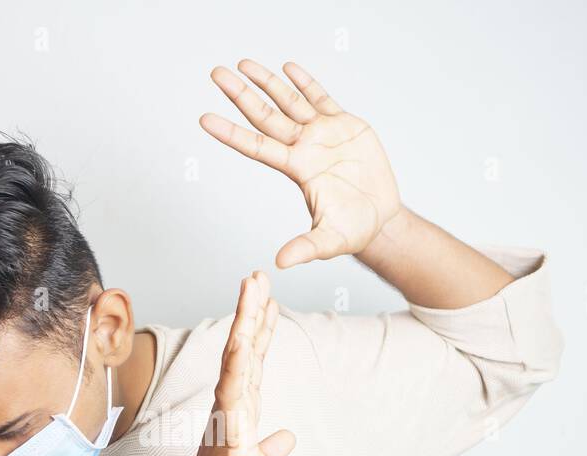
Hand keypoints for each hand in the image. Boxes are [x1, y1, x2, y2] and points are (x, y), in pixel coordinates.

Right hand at [167, 271, 294, 455]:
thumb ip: (270, 450)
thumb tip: (286, 438)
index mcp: (239, 408)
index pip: (253, 360)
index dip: (261, 328)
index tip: (268, 297)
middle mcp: (230, 406)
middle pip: (243, 349)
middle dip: (251, 311)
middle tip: (257, 275)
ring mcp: (227, 419)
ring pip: (237, 363)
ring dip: (245, 326)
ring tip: (251, 294)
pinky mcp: (229, 440)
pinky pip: (234, 402)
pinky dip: (239, 375)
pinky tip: (243, 350)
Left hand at [200, 60, 402, 268]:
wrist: (382, 217)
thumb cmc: (354, 231)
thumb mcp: (330, 242)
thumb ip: (306, 247)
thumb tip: (281, 261)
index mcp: (297, 169)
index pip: (256, 146)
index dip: (230, 133)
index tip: (204, 119)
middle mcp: (304, 148)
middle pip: (264, 116)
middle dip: (240, 94)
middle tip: (216, 73)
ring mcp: (323, 134)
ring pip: (288, 101)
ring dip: (267, 82)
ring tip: (244, 64)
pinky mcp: (345, 125)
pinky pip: (320, 98)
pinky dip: (305, 82)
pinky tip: (288, 67)